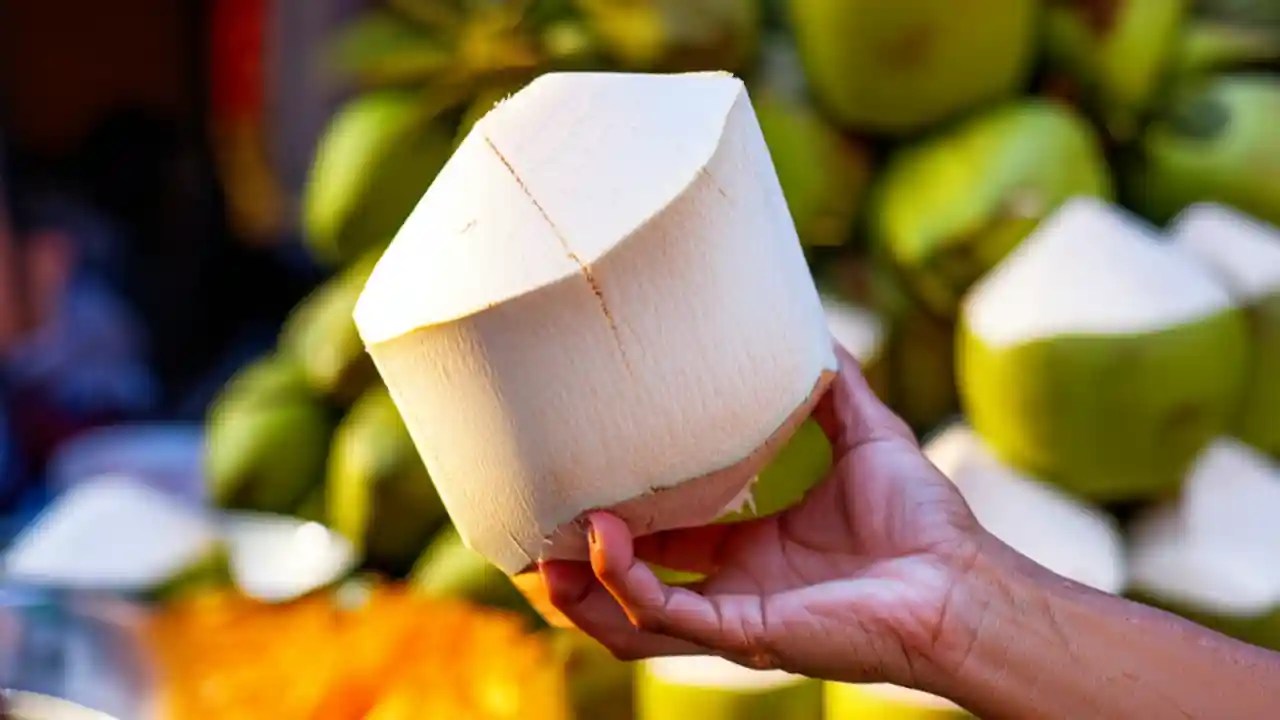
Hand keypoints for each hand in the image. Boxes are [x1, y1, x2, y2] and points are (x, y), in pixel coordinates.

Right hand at [539, 344, 987, 688]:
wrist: (960, 581)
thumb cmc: (923, 522)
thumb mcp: (864, 433)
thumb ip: (834, 384)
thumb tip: (813, 321)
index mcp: (751, 552)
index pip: (664, 542)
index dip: (618, 521)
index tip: (580, 480)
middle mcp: (733, 588)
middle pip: (631, 588)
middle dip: (576, 569)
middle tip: (533, 531)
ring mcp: (734, 616)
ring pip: (628, 618)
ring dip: (579, 591)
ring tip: (537, 556)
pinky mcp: (745, 634)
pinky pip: (663, 614)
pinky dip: (624, 581)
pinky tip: (602, 536)